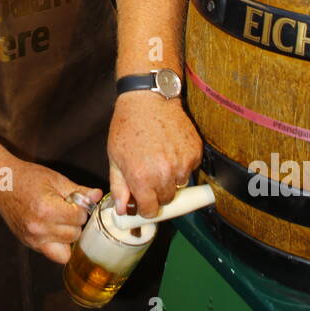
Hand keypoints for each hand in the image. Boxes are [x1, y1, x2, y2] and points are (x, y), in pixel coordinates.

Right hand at [0, 160, 101, 265]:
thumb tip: (98, 195)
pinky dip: (59, 245)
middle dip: (76, 222)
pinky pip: (53, 255)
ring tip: (61, 220)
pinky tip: (55, 231)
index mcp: (47, 209)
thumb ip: (78, 191)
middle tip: (67, 210)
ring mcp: (33, 239)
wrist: (1, 184)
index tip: (75, 202)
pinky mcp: (29, 244)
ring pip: (66, 249)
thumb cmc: (28, 178)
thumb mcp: (56, 180)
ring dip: (68, 235)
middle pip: (75, 234)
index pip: (79, 218)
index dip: (81, 208)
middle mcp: (39, 228)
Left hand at [108, 92, 202, 219]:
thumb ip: (120, 187)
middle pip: (166, 200)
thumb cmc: (128, 126)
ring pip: (179, 185)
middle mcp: (164, 175)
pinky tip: (170, 148)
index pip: (150, 211)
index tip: (144, 202)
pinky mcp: (194, 153)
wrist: (148, 100)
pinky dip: (182, 164)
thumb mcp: (115, 158)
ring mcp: (182, 164)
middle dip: (157, 193)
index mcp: (141, 179)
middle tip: (150, 175)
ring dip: (171, 178)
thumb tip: (123, 210)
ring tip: (160, 158)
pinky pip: (190, 169)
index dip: (146, 208)